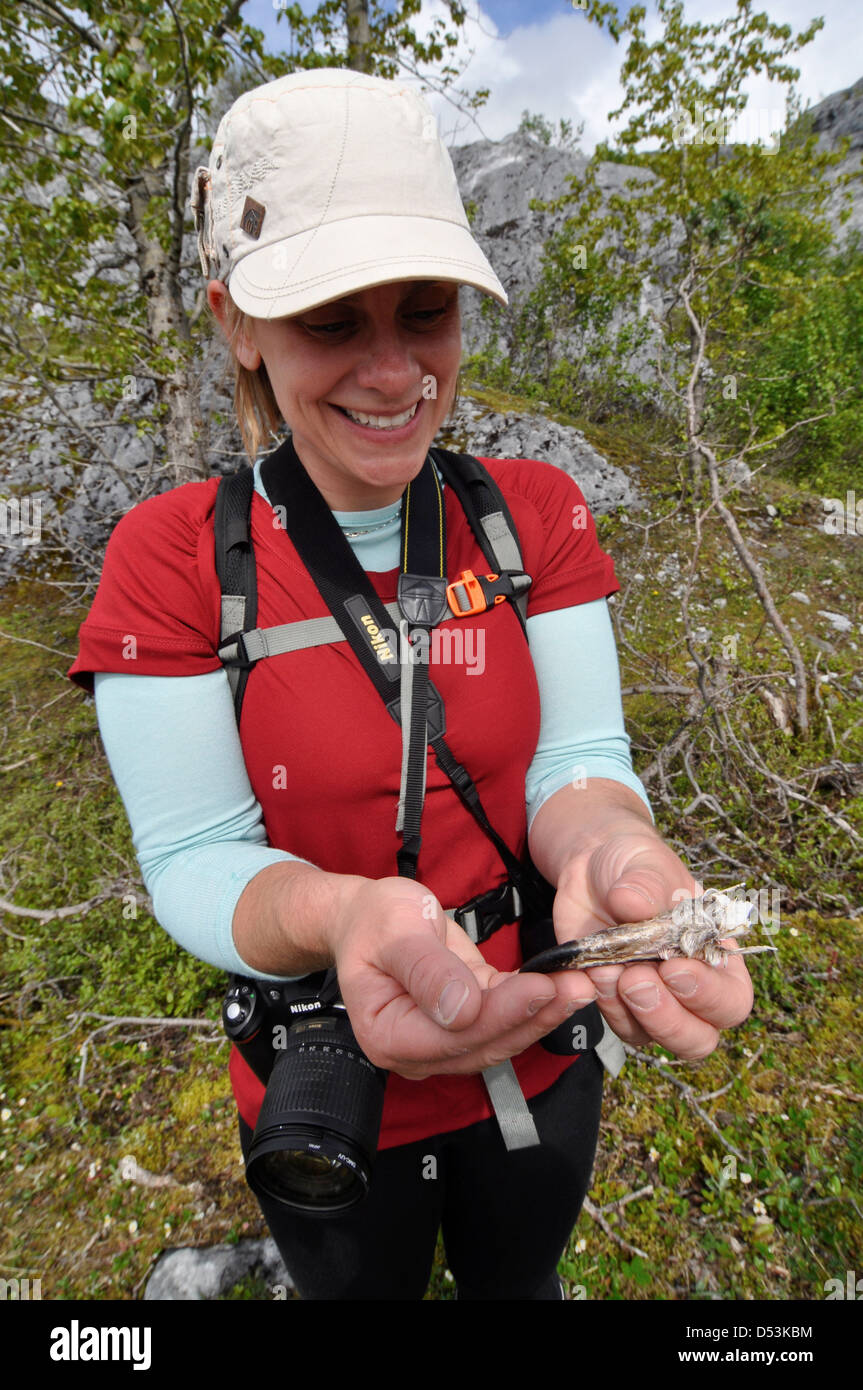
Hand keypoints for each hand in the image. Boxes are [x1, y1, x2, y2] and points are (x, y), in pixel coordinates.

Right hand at [329, 876, 596, 1079]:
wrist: (369, 918)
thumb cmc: (374, 921)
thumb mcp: (395, 931)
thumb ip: (426, 970)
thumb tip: (460, 1010)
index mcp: (387, 1034)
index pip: (452, 1035)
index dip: (499, 1015)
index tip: (539, 988)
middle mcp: (416, 1050)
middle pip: (483, 1043)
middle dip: (533, 1016)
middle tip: (577, 986)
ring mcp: (443, 1041)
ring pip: (501, 1036)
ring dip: (543, 1013)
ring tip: (580, 984)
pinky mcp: (468, 1021)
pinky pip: (505, 1018)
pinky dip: (536, 1002)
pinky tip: (564, 984)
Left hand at [553, 832, 753, 1058]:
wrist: (593, 867)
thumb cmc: (638, 866)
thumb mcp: (648, 863)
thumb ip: (647, 883)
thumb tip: (632, 904)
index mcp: (716, 958)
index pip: (731, 1000)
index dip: (708, 996)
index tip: (673, 967)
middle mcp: (688, 990)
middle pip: (697, 1039)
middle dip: (668, 1020)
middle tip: (636, 981)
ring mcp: (647, 1000)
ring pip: (650, 1039)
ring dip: (626, 1013)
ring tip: (606, 970)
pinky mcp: (610, 999)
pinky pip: (610, 1022)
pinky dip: (595, 1004)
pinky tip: (586, 975)